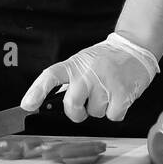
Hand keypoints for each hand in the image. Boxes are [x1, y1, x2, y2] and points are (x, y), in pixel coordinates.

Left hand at [20, 32, 159, 122]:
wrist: (135, 47)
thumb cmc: (105, 59)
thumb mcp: (82, 62)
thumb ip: (69, 80)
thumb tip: (49, 103)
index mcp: (74, 65)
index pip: (50, 76)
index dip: (36, 91)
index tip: (27, 105)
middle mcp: (87, 73)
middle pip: (71, 105)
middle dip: (76, 113)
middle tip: (84, 106)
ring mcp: (105, 83)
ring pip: (95, 113)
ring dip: (101, 108)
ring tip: (109, 90)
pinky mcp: (123, 94)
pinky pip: (113, 116)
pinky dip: (117, 111)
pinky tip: (120, 95)